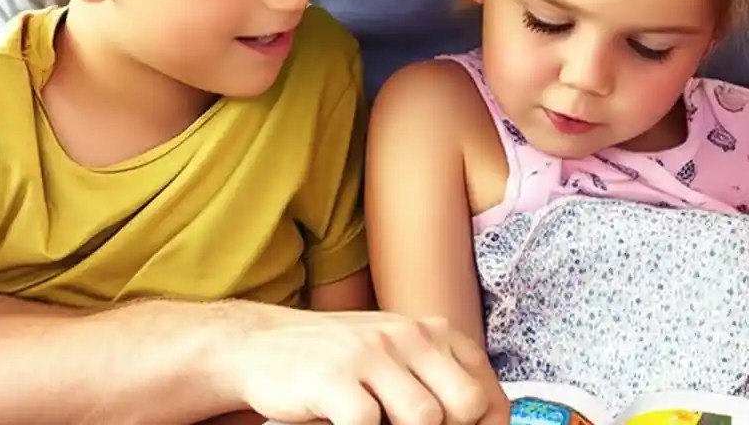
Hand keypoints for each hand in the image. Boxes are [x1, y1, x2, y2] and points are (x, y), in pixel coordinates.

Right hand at [224, 309, 508, 424]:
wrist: (260, 345)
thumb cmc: (338, 360)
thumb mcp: (396, 356)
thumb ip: (436, 378)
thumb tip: (480, 419)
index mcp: (433, 332)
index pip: (488, 390)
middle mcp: (408, 336)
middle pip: (466, 403)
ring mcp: (371, 354)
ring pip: (426, 417)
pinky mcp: (335, 377)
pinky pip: (369, 424)